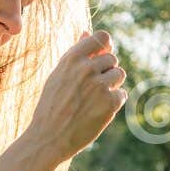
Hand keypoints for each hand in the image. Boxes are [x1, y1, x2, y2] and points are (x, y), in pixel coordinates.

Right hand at [26, 31, 127, 159]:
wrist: (48, 137)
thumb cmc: (52, 105)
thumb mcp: (58, 74)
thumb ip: (75, 53)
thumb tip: (87, 32)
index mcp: (72, 58)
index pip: (102, 37)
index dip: (106, 46)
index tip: (102, 56)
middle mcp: (86, 69)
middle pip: (112, 58)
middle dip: (106, 71)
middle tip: (91, 88)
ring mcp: (99, 85)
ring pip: (119, 74)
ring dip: (112, 85)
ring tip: (94, 99)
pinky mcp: (109, 103)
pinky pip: (121, 94)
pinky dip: (113, 103)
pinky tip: (97, 111)